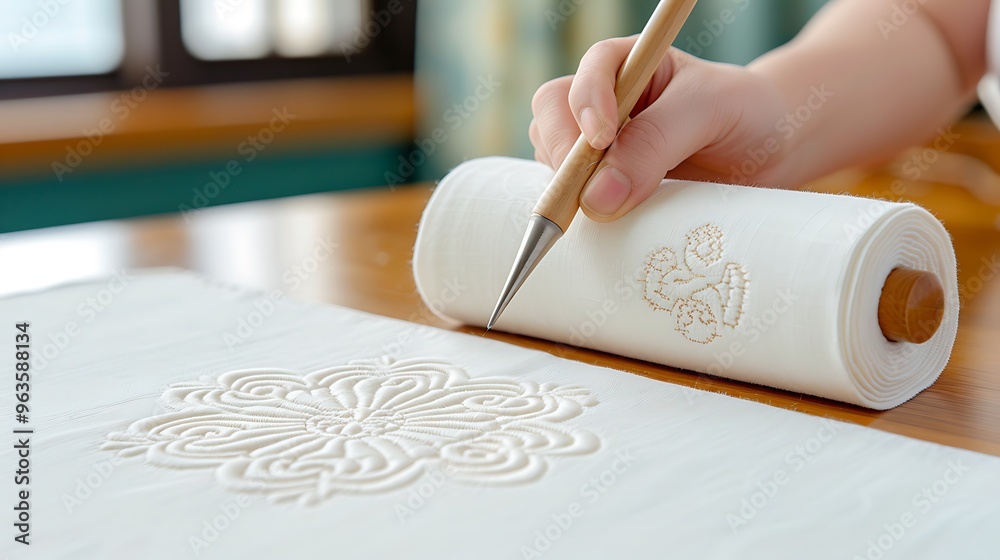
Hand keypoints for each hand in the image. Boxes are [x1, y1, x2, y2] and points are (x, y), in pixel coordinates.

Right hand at [529, 38, 792, 221]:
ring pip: (553, 158)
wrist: (768, 152)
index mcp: (628, 63)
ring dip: (571, 185)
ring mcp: (596, 143)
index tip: (604, 140)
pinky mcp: (600, 182)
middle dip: (567, 154)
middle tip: (593, 192)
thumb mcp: (710, 113)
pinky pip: (569, 194)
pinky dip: (580, 209)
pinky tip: (612, 218)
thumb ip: (655, 145)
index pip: (588, 74)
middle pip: (552, 116)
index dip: (588, 104)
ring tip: (616, 204)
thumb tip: (595, 198)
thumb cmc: (744, 113)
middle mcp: (604, 100)